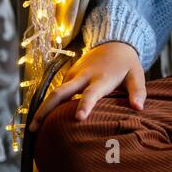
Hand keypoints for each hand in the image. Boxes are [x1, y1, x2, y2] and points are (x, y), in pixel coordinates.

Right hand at [27, 42, 145, 131]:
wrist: (114, 42)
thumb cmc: (127, 64)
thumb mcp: (136, 75)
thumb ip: (138, 92)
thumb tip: (139, 108)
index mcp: (101, 79)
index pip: (91, 93)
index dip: (85, 105)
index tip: (79, 118)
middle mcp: (83, 77)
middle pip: (60, 93)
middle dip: (46, 110)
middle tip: (34, 128)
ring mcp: (74, 75)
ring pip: (55, 92)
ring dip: (43, 108)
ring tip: (32, 128)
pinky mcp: (69, 75)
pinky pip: (59, 91)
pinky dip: (50, 104)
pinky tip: (42, 119)